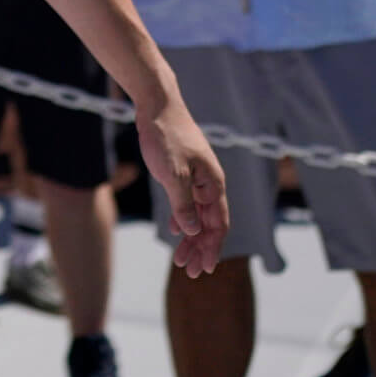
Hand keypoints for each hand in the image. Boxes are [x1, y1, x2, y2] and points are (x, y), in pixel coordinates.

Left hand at [136, 91, 229, 275]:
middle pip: (210, 224)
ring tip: (180, 258)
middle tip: (189, 271)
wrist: (157, 105)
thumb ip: (182, 204)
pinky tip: (173, 229)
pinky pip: (188, 202)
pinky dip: (182, 218)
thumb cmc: (166, 136)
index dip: (212, 248)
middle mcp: (209, 183)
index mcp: (213, 184)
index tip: (204, 269)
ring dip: (191, 237)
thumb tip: (191, 231)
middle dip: (201, 249)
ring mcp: (197, 177)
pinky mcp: (184, 171)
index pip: (218, 225)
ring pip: (198, 215)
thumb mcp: (172, 174)